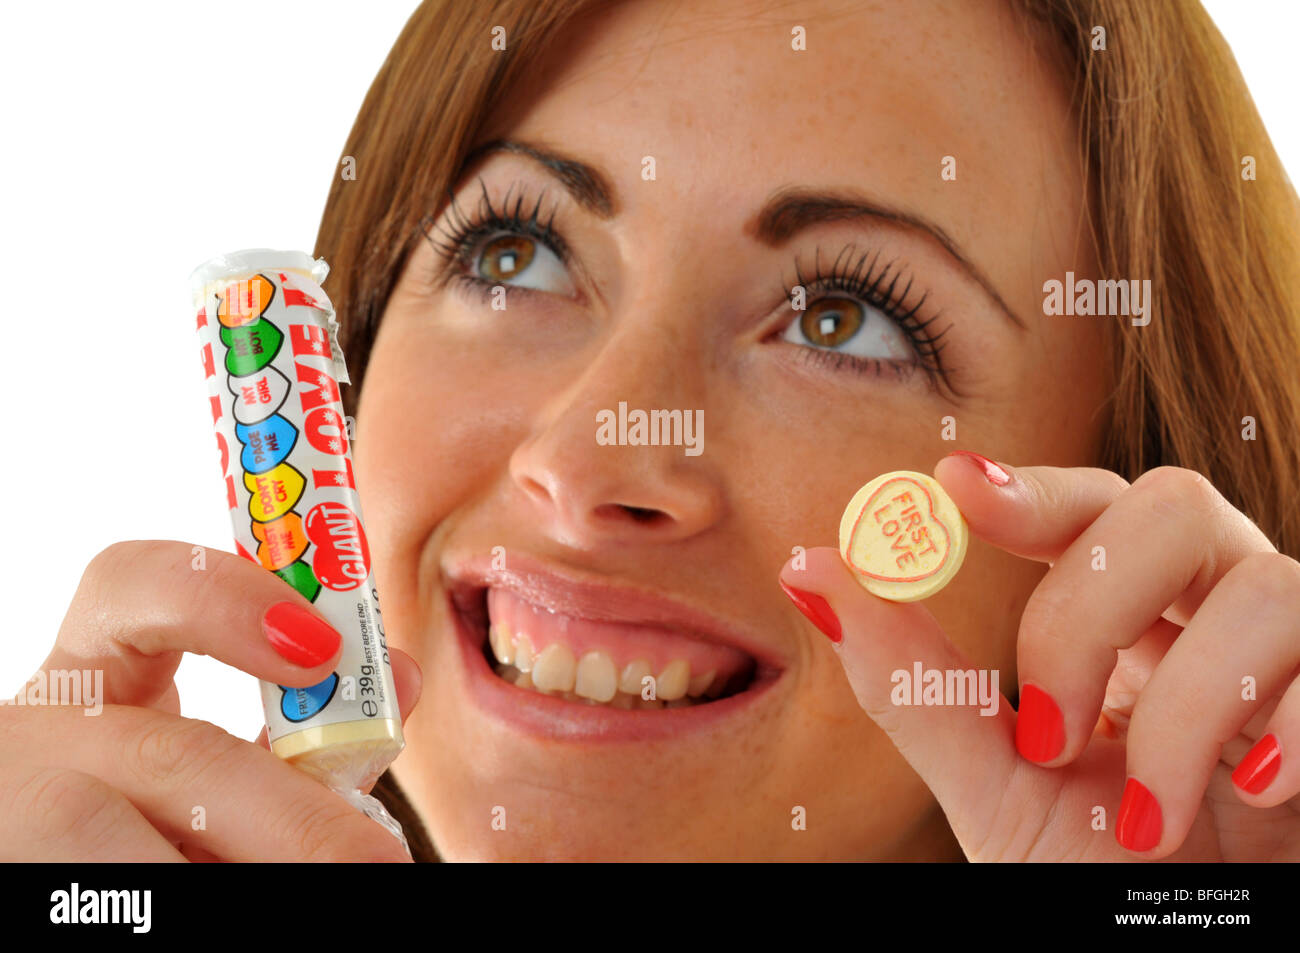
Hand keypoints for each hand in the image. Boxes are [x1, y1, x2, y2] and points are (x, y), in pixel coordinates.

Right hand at [1, 540, 420, 861]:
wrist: (97, 883)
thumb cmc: (173, 821)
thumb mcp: (232, 773)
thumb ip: (310, 735)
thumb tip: (401, 677)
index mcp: (89, 678)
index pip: (128, 586)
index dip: (223, 600)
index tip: (322, 651)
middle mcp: (34, 736)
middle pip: (172, 755)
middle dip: (297, 816)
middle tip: (380, 860)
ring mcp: (12, 816)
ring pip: (126, 846)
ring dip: (254, 868)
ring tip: (346, 888)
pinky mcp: (20, 879)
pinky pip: (119, 902)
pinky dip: (194, 900)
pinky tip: (255, 917)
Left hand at [779, 456, 1299, 859]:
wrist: (1190, 949)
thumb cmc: (1107, 871)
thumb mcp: (1000, 785)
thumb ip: (915, 686)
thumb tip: (807, 575)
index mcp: (1126, 618)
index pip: (1086, 506)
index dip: (1029, 486)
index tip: (952, 484)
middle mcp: (1211, 612)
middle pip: (1170, 506)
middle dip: (1086, 611)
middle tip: (1045, 733)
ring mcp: (1294, 655)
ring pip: (1266, 581)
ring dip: (1185, 705)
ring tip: (1149, 816)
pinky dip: (1288, 726)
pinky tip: (1252, 794)